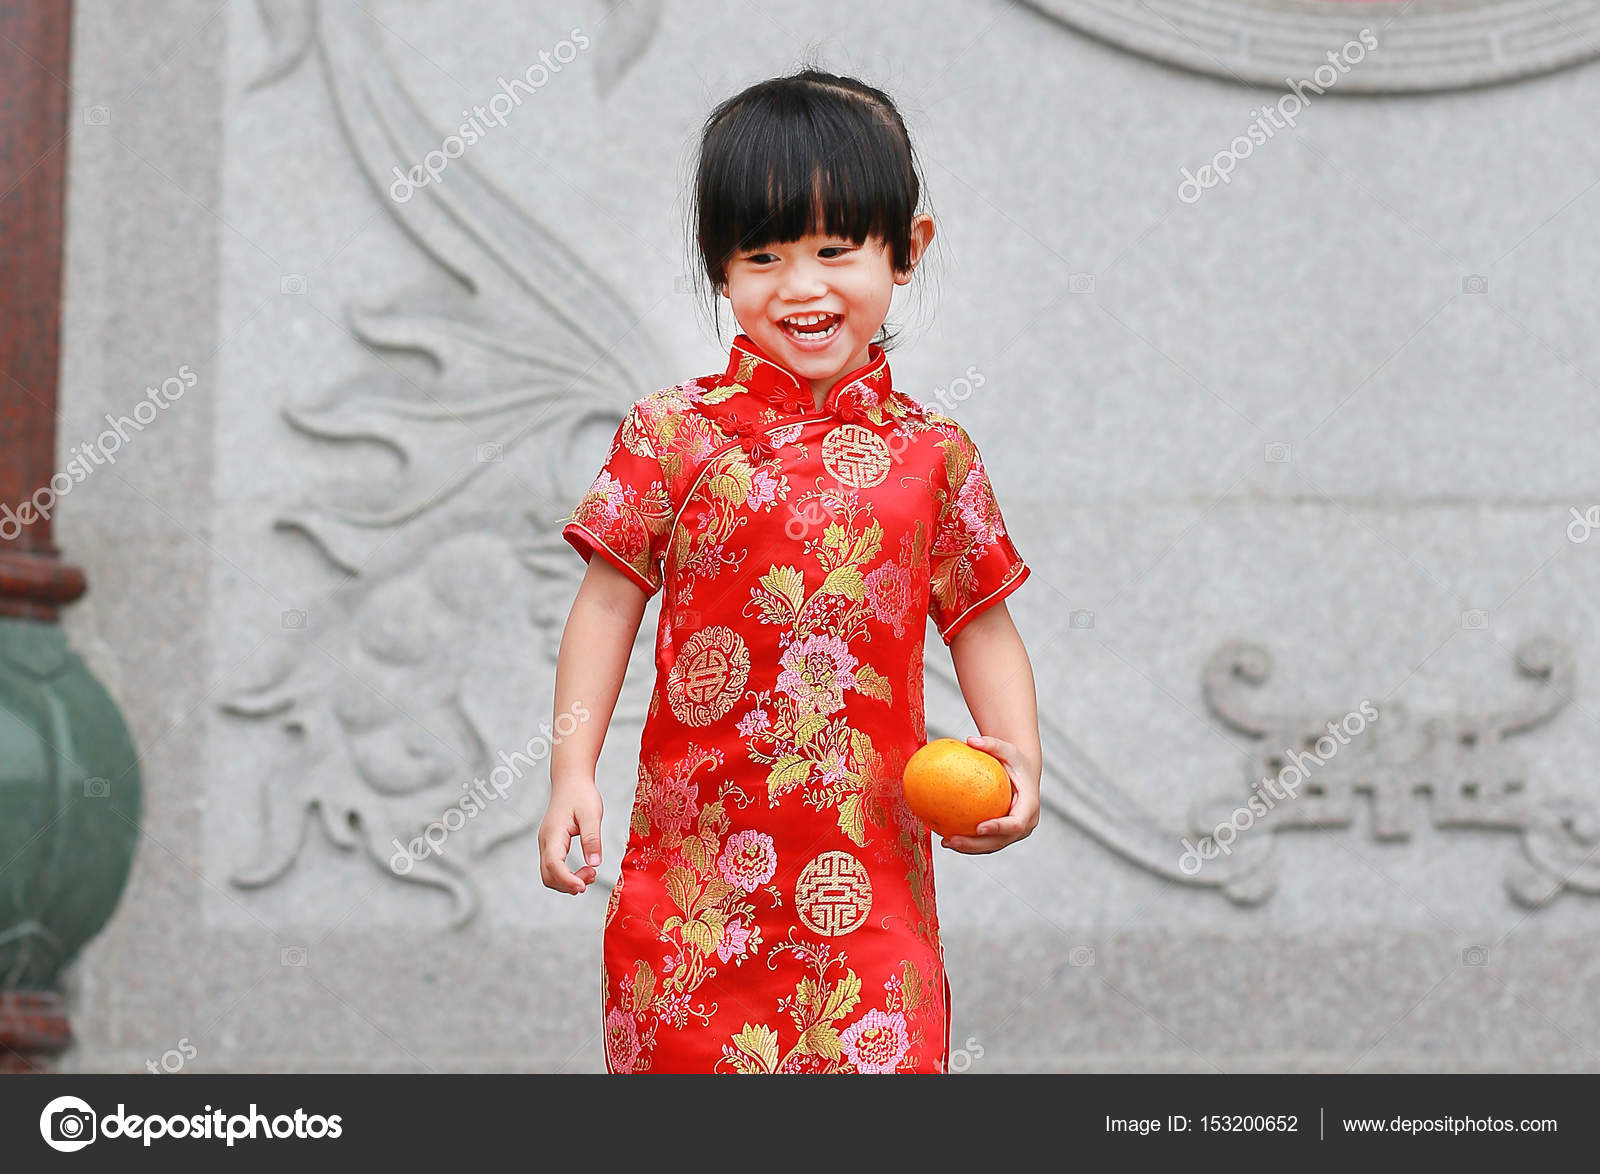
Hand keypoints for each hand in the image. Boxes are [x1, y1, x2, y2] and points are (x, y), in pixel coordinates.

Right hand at [539, 778, 603, 893]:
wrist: (570, 780)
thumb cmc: (581, 794)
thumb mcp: (592, 815)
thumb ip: (592, 839)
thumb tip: (594, 864)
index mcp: (553, 835)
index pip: (554, 865)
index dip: (567, 880)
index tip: (583, 886)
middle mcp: (546, 842)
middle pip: (548, 876)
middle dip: (568, 884)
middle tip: (592, 876)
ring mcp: (547, 844)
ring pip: (549, 875)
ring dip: (568, 882)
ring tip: (591, 873)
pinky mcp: (552, 845)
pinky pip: (554, 867)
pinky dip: (567, 875)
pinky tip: (584, 870)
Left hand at [940, 734, 1040, 853]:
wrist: (1023, 772)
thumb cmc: (1014, 760)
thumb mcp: (1007, 750)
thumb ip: (991, 744)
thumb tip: (969, 740)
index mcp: (1029, 807)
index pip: (1015, 823)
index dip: (998, 829)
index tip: (979, 828)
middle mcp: (1025, 824)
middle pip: (1001, 841)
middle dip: (977, 844)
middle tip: (953, 839)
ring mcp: (1015, 832)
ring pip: (992, 845)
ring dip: (969, 848)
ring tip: (945, 842)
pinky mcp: (1004, 834)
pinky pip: (986, 841)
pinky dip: (969, 842)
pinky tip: (947, 837)